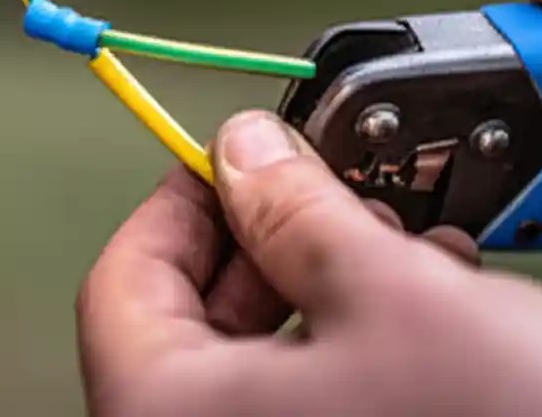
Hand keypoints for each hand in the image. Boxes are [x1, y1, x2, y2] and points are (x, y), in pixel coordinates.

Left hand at [76, 112, 541, 415]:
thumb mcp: (389, 293)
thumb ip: (297, 211)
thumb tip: (246, 151)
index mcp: (177, 413)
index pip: (122, 284)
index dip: (179, 201)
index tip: (228, 159)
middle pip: (189, 322)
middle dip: (266, 240)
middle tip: (318, 189)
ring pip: (258, 357)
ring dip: (320, 284)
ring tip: (390, 243)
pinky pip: (309, 395)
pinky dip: (352, 340)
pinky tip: (420, 305)